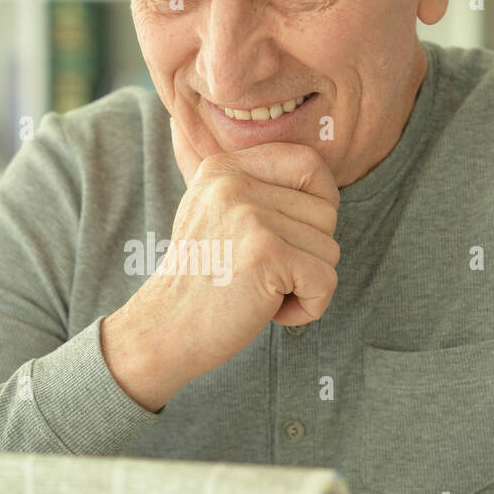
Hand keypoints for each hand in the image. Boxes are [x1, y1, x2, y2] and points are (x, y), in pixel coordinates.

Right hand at [101, 119, 339, 409]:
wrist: (164, 330)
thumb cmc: (202, 281)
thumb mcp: (215, 214)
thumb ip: (257, 189)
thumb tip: (323, 185)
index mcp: (224, 167)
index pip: (308, 163)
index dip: (320, 203)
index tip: (296, 238)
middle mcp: (234, 183)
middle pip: (326, 212)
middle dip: (310, 254)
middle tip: (266, 275)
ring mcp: (249, 217)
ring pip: (329, 249)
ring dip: (306, 284)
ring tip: (261, 292)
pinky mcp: (266, 254)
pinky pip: (325, 281)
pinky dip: (308, 307)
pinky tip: (270, 312)